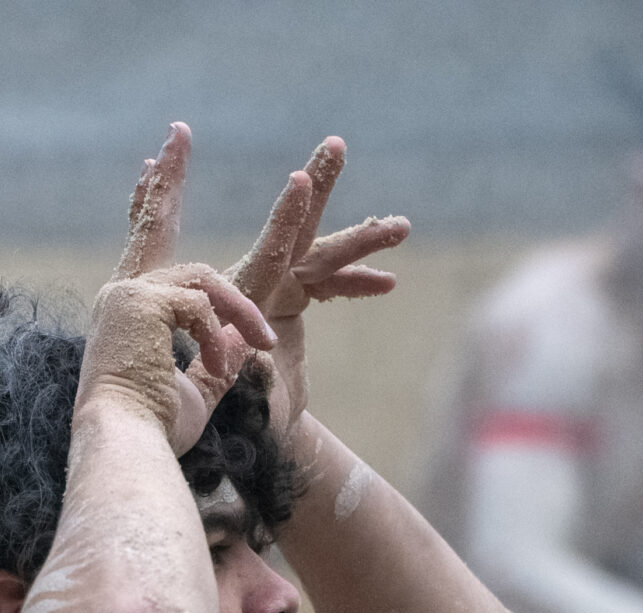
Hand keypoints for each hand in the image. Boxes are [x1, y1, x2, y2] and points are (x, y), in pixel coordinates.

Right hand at [84, 123, 275, 452]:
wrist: (127, 446)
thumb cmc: (155, 431)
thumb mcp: (196, 386)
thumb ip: (216, 355)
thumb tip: (242, 340)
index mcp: (125, 314)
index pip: (142, 248)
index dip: (149, 207)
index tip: (150, 168)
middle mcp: (119, 295)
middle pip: (154, 228)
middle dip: (168, 181)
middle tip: (176, 133)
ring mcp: (127, 294)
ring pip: (202, 278)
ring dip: (238, 310)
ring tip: (261, 343)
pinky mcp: (142, 302)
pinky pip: (202, 302)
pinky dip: (222, 333)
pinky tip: (225, 364)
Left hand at [227, 137, 408, 436]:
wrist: (252, 437)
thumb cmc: (241, 425)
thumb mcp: (248, 407)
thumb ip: (255, 385)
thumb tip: (262, 361)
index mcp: (240, 302)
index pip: (269, 255)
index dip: (285, 219)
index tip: (300, 179)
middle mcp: (257, 286)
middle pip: (294, 232)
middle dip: (318, 188)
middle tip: (335, 145)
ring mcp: (274, 290)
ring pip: (322, 255)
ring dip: (361, 241)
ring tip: (401, 227)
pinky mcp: (290, 301)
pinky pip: (328, 282)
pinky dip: (356, 281)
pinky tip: (388, 282)